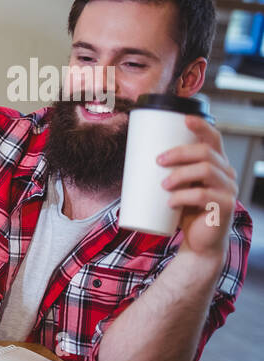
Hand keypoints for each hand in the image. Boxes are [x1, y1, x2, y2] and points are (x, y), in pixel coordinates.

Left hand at [157, 116, 236, 261]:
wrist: (198, 241)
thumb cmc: (184, 211)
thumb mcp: (175, 188)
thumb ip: (164, 173)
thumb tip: (131, 157)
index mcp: (216, 164)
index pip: (214, 139)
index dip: (202, 126)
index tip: (184, 119)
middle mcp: (227, 173)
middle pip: (207, 153)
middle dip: (180, 153)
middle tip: (158, 161)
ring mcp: (228, 190)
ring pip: (208, 171)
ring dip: (181, 174)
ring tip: (163, 184)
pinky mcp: (226, 207)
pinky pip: (206, 196)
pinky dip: (184, 197)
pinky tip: (170, 202)